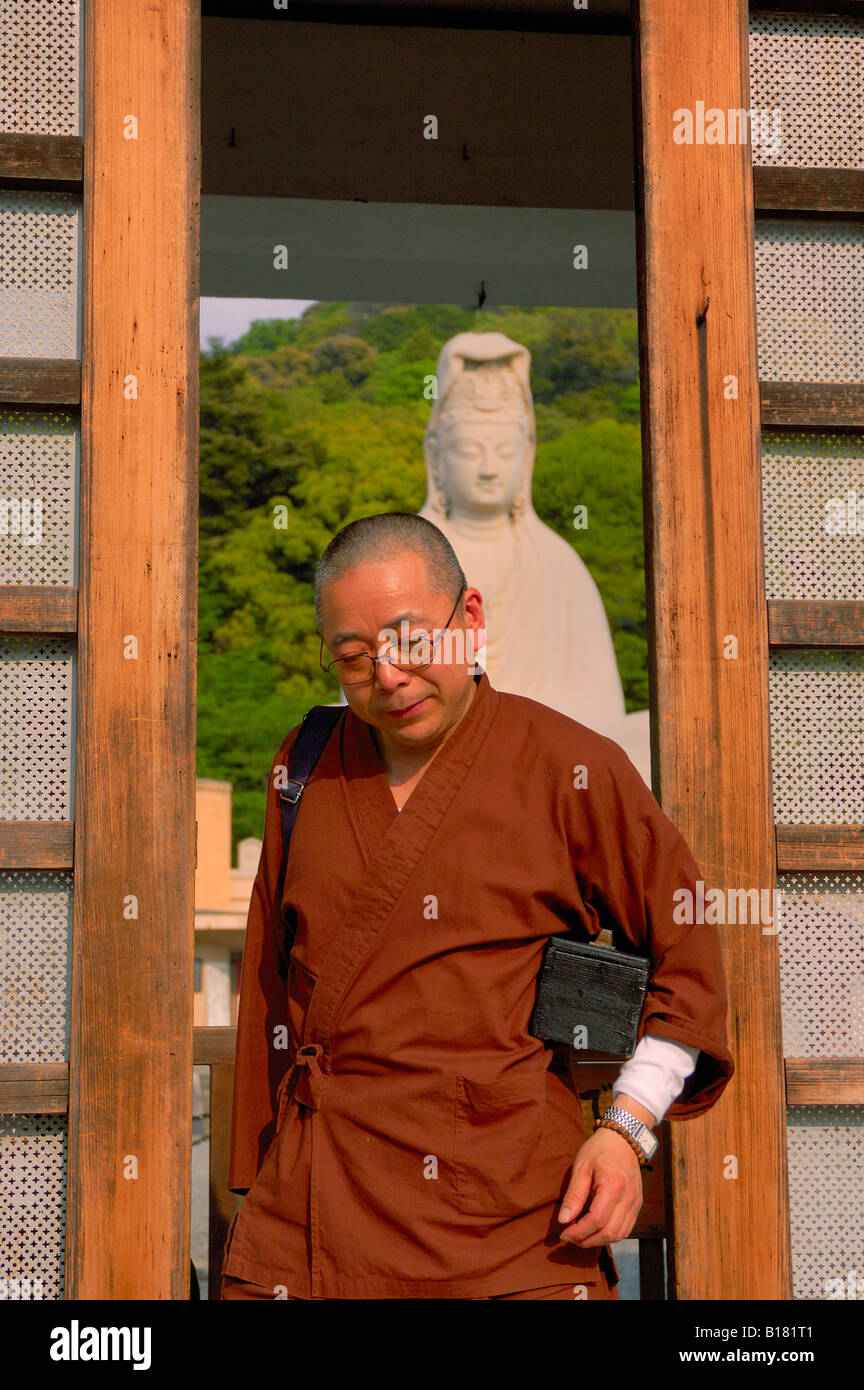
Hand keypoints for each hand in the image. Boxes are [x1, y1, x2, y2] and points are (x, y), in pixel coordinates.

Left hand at [557, 1126, 643, 1246]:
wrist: (623, 1139)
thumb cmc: (599, 1150)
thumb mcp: (581, 1167)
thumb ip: (574, 1195)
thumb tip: (564, 1220)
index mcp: (614, 1186)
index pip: (596, 1220)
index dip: (579, 1232)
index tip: (564, 1234)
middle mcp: (628, 1198)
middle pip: (609, 1232)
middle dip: (587, 1240)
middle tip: (570, 1238)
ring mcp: (636, 1202)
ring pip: (619, 1234)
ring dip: (599, 1241)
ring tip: (581, 1236)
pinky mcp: (637, 1204)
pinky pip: (626, 1228)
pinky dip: (610, 1234)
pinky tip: (596, 1230)